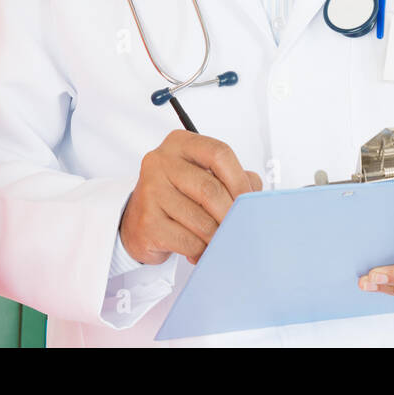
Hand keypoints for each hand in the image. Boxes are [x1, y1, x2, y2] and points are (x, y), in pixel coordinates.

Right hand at [120, 129, 261, 265]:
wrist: (138, 221)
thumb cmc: (178, 196)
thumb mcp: (205, 176)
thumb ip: (234, 178)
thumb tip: (255, 195)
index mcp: (179, 143)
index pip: (218, 153)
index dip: (240, 180)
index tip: (249, 200)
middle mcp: (160, 162)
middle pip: (210, 189)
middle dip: (230, 214)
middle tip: (239, 227)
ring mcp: (150, 191)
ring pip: (201, 220)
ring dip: (217, 236)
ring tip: (219, 240)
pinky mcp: (147, 222)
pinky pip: (188, 241)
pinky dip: (201, 250)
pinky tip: (199, 250)